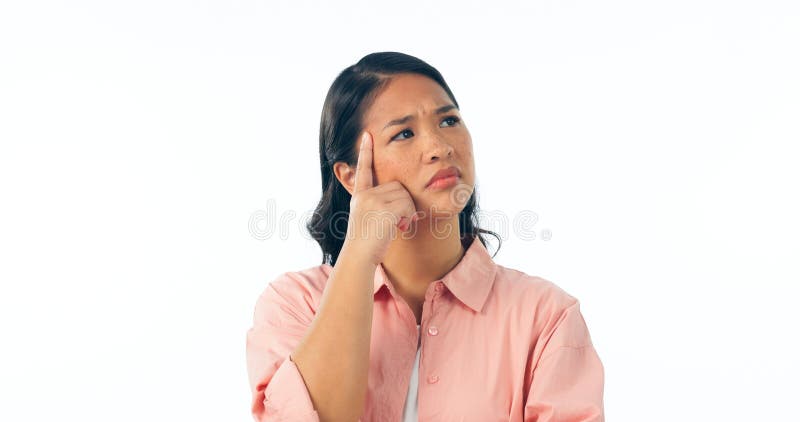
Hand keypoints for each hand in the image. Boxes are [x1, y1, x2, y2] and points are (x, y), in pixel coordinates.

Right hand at [343, 131, 420, 264]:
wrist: (358, 257)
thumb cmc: (367, 244)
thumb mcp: (368, 218)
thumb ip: (379, 204)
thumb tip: (403, 197)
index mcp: (359, 196)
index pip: (363, 169)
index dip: (365, 151)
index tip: (367, 134)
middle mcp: (364, 195)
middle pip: (398, 186)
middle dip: (404, 204)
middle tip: (399, 223)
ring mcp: (373, 201)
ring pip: (405, 196)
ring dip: (408, 213)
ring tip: (397, 227)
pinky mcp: (384, 209)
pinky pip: (407, 206)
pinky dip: (409, 218)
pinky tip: (399, 228)